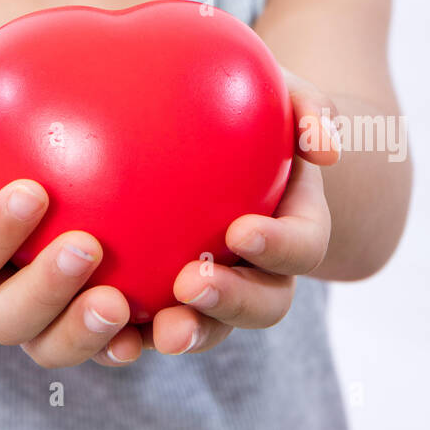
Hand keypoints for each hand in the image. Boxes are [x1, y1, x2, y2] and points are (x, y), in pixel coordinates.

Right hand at [0, 86, 145, 368]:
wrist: (16, 168)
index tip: (34, 192)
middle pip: (4, 318)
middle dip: (44, 290)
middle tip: (86, 247)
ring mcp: (38, 318)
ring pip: (51, 345)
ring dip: (84, 331)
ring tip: (120, 302)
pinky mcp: (85, 324)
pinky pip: (105, 347)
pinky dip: (128, 344)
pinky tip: (164, 327)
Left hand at [132, 67, 339, 356]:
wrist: (200, 126)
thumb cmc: (247, 104)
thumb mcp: (280, 90)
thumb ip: (309, 108)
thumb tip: (324, 148)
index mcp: (293, 228)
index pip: (301, 246)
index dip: (279, 247)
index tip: (241, 230)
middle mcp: (260, 270)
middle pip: (261, 304)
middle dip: (230, 303)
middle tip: (189, 284)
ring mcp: (213, 291)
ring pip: (208, 328)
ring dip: (186, 332)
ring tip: (153, 328)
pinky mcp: (163, 300)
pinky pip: (152, 328)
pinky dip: (131, 338)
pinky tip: (105, 331)